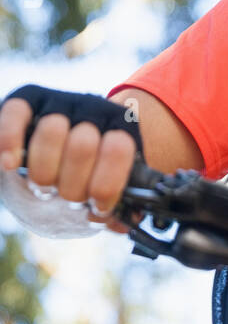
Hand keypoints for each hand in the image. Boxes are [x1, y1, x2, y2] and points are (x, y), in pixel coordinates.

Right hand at [0, 86, 141, 234]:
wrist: (64, 153)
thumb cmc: (88, 179)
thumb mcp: (108, 189)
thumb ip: (120, 207)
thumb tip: (120, 223)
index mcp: (121, 130)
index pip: (119, 148)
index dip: (106, 185)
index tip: (96, 206)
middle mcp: (92, 111)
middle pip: (82, 145)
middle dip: (72, 185)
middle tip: (67, 199)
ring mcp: (59, 103)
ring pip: (51, 130)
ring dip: (44, 172)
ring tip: (44, 187)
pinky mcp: (27, 100)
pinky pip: (16, 111)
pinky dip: (10, 140)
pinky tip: (10, 165)